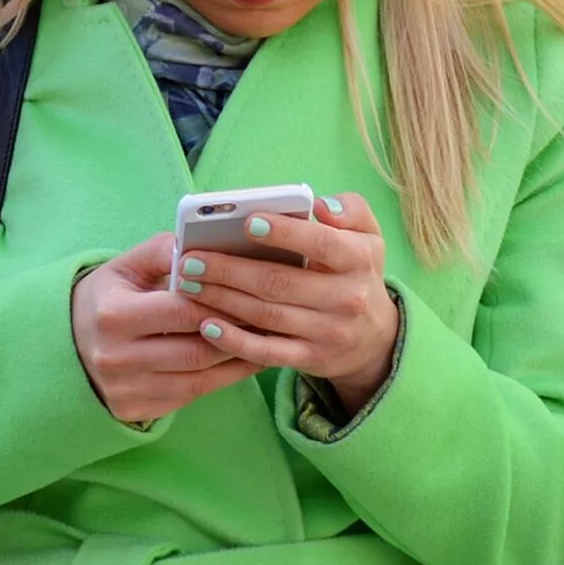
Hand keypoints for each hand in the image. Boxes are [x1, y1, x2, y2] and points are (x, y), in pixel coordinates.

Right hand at [72, 233, 254, 426]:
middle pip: (195, 349)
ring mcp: (125, 389)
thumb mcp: (125, 267)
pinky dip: (222, 380)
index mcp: (114, 315)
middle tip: (272, 320)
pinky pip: (191, 396)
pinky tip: (244, 361)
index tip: (255, 294)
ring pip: (198, 378)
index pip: (182, 311)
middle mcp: (116, 357)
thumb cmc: (108, 298)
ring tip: (267, 340)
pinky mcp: (134, 410)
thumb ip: (161, 251)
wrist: (68, 345)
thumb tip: (199, 242)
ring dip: (238, 360)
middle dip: (238, 334)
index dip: (222, 303)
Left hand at [173, 193, 398, 416]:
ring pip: (266, 315)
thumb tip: (321, 205)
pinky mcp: (309, 359)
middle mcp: (346, 298)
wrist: (375, 339)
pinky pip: (266, 353)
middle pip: (279, 282)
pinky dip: (234, 341)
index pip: (321, 243)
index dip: (284, 233)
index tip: (246, 222)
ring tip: (188, 283)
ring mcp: (326, 332)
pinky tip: (206, 325)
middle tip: (192, 259)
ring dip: (222, 299)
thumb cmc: (357, 273)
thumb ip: (350, 210)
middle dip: (230, 270)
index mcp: (359, 259)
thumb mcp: (368, 236)